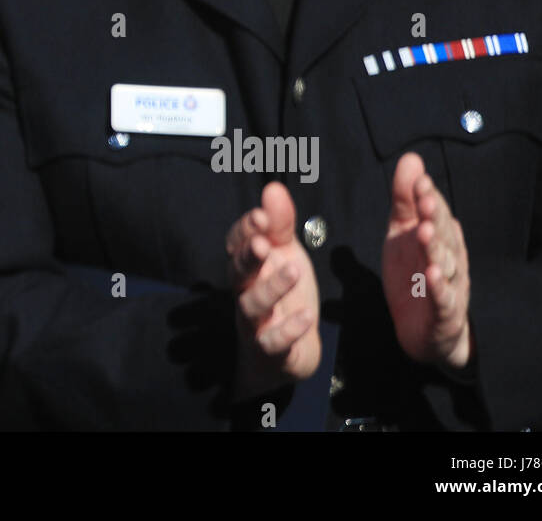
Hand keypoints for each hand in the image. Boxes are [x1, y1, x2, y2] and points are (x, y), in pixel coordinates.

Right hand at [226, 181, 320, 399]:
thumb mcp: (286, 255)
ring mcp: (255, 323)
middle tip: (263, 243)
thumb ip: (280, 224)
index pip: (236, 244)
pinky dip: (287, 330)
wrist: (287, 353)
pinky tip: (306, 315)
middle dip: (248, 256)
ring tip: (295, 271)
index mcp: (248, 266)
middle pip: (238, 272)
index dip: (246, 230)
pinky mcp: (270, 351)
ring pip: (252, 306)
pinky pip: (272, 342)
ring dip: (271, 288)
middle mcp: (245, 292)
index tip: (262, 215)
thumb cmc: (283, 297)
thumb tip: (274, 187)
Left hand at [382, 153, 471, 369]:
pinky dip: (439, 288)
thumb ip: (405, 199)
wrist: (425, 331)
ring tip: (425, 232)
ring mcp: (449, 286)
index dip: (428, 197)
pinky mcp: (444, 313)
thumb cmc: (415, 274)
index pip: (435, 213)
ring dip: (436, 249)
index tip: (419, 180)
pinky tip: (432, 275)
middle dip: (435, 217)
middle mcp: (449, 259)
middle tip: (425, 201)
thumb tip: (411, 159)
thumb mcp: (403, 232)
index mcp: (439, 237)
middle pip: (444, 235)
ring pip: (446, 265)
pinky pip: (443, 300)